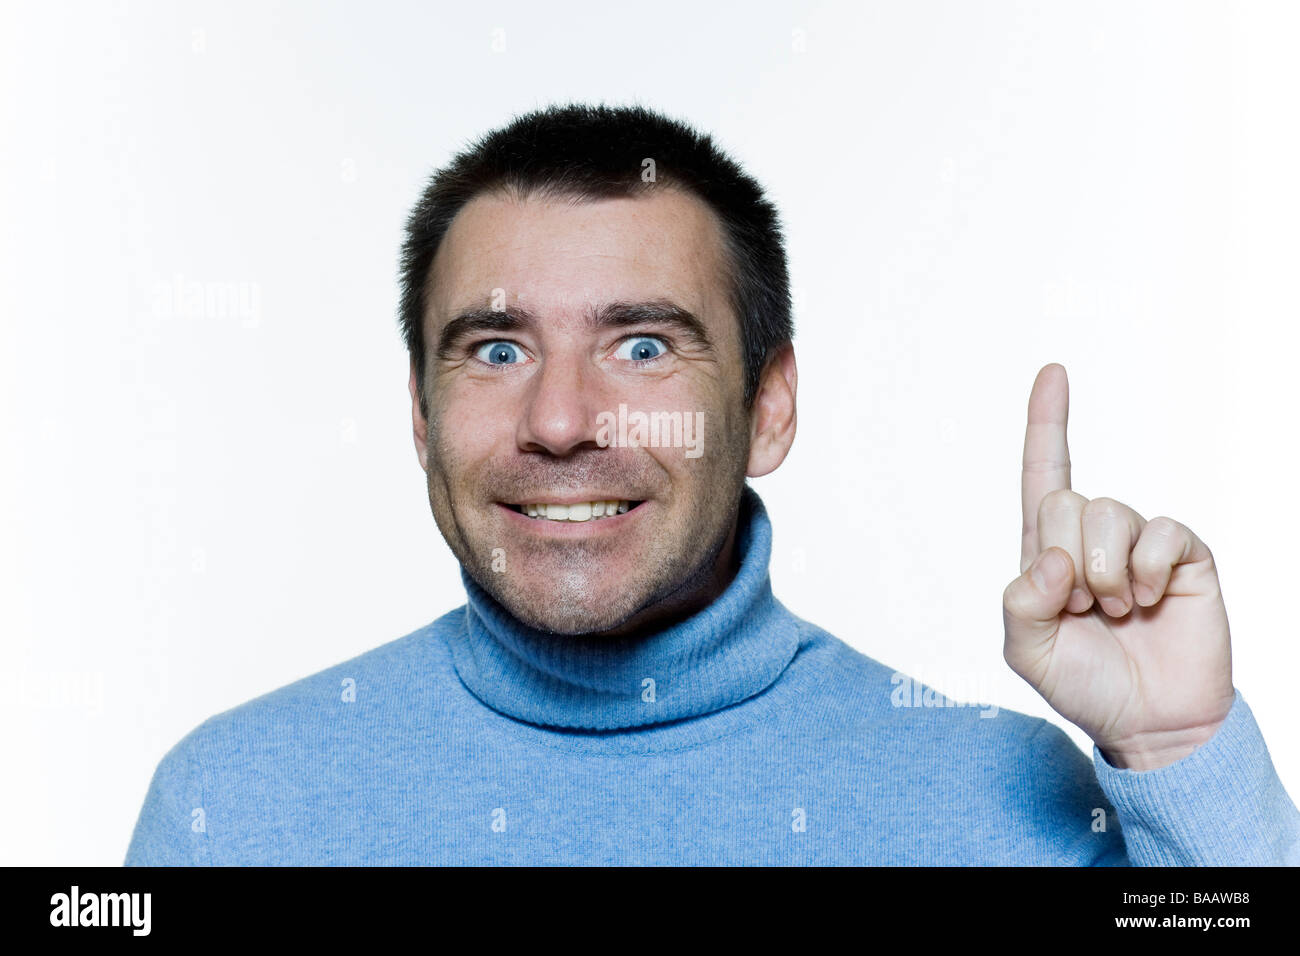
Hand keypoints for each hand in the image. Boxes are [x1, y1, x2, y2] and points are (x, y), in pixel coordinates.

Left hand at [1001, 363, 1234, 769]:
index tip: (1053, 371)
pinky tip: (1149, 602)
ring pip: (1108, 512)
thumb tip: (1050, 558)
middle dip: (1067, 559)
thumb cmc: (1086, 685)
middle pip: (1064, 498)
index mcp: (1048, 552)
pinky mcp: (1183, 555)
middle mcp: (1092, 537)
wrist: (1150, 724)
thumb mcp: (1028, 653)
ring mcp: (1139, 544)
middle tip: (1086, 607)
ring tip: (1118, 611)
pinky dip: (1146, 571)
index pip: (1043, 474)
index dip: (1047, 423)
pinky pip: (1159, 531)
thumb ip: (1020, 604)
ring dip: (1106, 573)